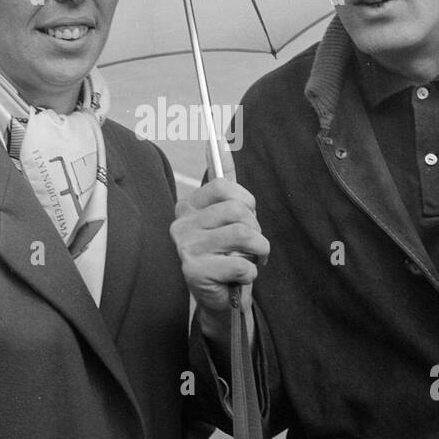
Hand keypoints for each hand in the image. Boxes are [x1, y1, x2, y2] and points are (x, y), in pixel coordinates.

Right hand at [170, 175, 268, 323]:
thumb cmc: (227, 254)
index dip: (247, 203)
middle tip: (250, 247)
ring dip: (258, 252)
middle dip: (256, 231)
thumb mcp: (227, 214)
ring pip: (243, 235)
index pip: (225, 186)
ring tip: (251, 261)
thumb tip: (218, 138)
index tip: (245, 219)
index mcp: (187, 206)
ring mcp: (185, 247)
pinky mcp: (193, 271)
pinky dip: (250, 274)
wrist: (222, 299)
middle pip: (238, 211)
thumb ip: (223, 177)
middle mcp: (180, 224)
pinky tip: (238, 279)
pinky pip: (241, 265)